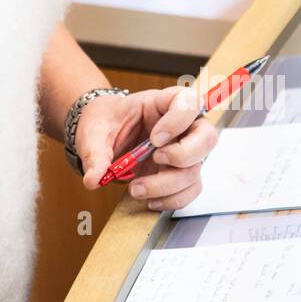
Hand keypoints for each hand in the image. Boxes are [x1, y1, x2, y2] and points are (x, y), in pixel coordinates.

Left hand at [76, 85, 219, 210]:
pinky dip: (171, 200)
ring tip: (136, 188)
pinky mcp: (179, 173)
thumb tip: (93, 179)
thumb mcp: (93, 131)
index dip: (179, 120)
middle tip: (156, 159)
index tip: (155, 138)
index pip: (188, 102)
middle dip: (184, 155)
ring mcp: (183, 151)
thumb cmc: (104, 122)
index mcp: (162, 103)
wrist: (102, 137)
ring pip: (195, 169)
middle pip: (207, 137)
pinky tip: (150, 200)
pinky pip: (190, 189)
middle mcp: (180, 127)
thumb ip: (94, 153)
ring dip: (167, 185)